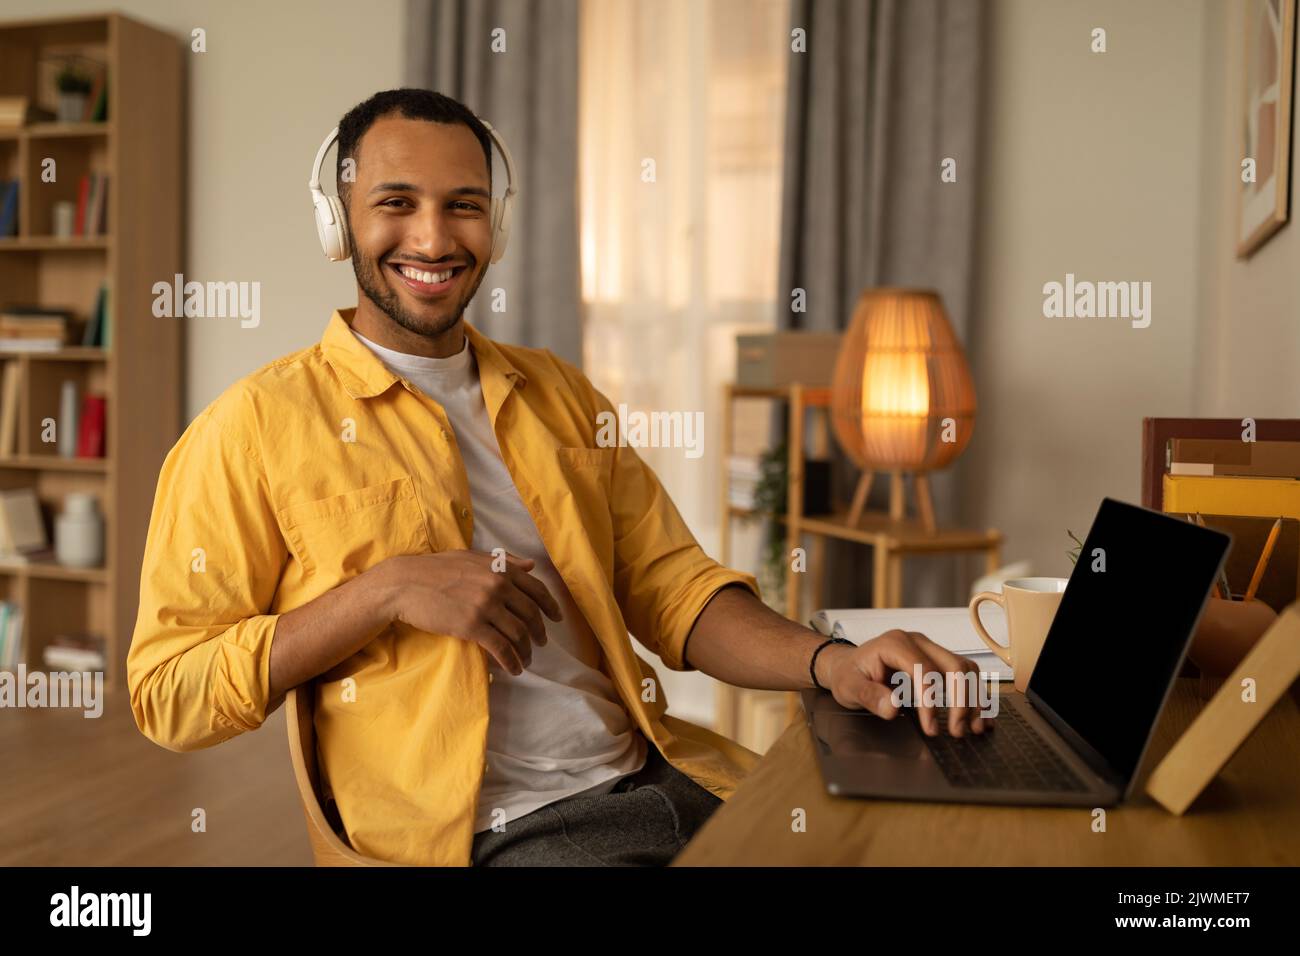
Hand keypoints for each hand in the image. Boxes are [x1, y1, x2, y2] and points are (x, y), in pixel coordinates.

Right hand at [377, 550, 562, 674]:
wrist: (405, 584)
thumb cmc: (436, 569)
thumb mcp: (472, 557)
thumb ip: (504, 561)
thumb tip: (531, 565)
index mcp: (500, 569)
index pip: (536, 589)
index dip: (550, 606)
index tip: (557, 619)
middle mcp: (498, 586)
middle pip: (531, 614)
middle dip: (540, 632)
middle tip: (541, 644)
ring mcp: (486, 606)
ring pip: (519, 634)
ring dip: (526, 651)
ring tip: (526, 660)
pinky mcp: (472, 627)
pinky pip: (501, 648)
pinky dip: (511, 661)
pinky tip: (513, 669)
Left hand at [817, 629, 988, 736]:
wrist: (846, 665)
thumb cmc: (848, 674)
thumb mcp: (849, 687)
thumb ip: (869, 696)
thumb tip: (893, 707)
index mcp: (895, 643)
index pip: (924, 670)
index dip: (931, 701)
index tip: (931, 728)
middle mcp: (918, 641)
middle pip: (954, 666)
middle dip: (961, 701)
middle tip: (957, 731)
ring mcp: (930, 649)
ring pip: (965, 668)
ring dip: (974, 698)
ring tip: (974, 727)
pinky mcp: (937, 660)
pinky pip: (964, 674)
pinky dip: (974, 694)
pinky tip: (979, 717)